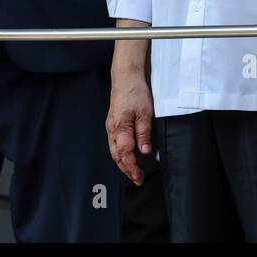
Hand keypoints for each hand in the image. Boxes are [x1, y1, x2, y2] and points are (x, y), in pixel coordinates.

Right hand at [106, 69, 153, 185]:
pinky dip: (121, 154)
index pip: (125, 154)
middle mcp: (113, 129)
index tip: (139, 177)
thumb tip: (145, 151)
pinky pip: (115, 144)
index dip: (132, 168)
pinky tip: (128, 156)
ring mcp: (111, 127)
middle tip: (138, 179)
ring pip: (115, 151)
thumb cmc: (135, 92)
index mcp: (120, 127)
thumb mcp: (145, 112)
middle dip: (127, 170)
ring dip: (123, 163)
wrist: (126, 77)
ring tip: (134, 172)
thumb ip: (144, 133)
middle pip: (117, 156)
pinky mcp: (113, 124)